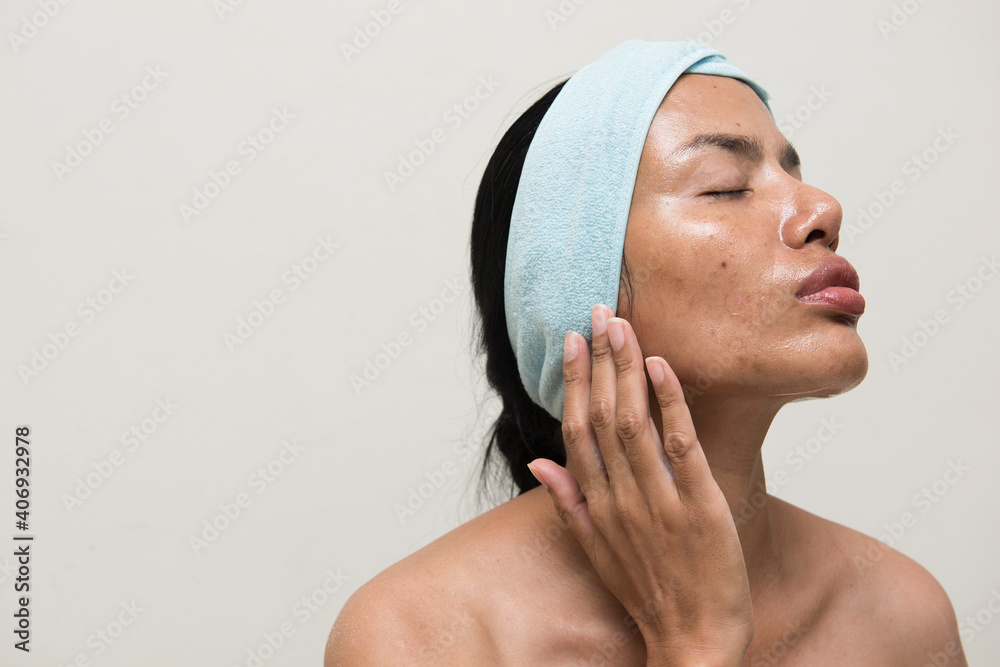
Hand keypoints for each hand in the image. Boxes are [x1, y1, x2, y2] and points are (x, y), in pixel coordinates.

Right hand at [527, 304, 753, 664]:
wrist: (693, 641)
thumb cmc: (647, 593)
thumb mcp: (595, 550)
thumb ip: (566, 501)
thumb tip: (538, 460)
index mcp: (595, 505)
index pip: (576, 429)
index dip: (573, 381)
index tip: (572, 341)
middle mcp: (621, 496)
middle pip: (602, 415)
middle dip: (599, 361)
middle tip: (598, 314)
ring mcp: (659, 500)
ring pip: (635, 422)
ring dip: (627, 370)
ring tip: (622, 327)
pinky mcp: (699, 506)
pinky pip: (681, 446)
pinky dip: (671, 404)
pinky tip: (662, 367)